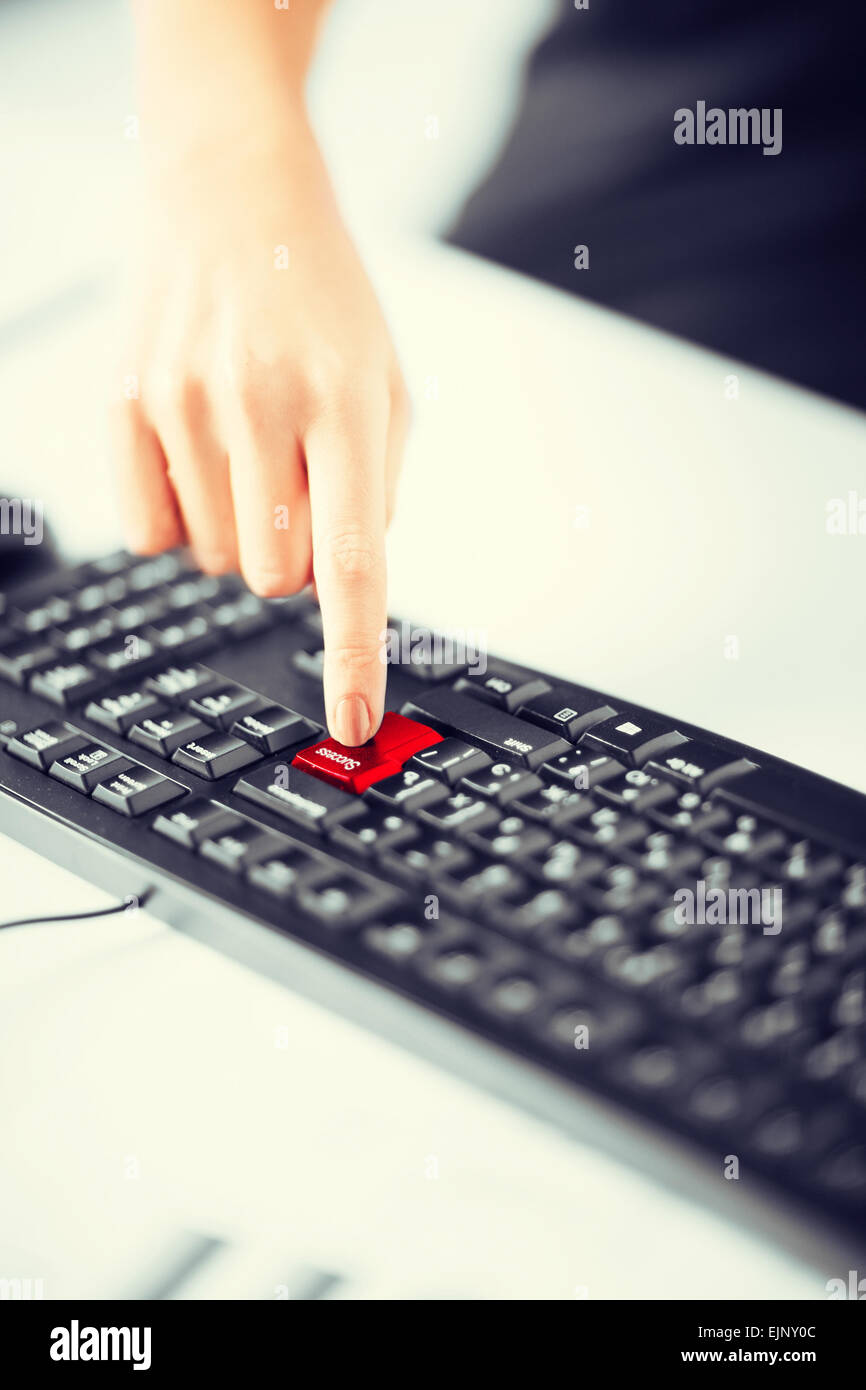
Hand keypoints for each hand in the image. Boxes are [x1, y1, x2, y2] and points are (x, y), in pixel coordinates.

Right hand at [114, 119, 407, 746]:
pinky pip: (147, 535)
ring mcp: (183, 404)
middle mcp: (261, 405)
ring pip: (217, 559)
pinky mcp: (125, 405)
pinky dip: (179, 518)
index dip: (353, 656)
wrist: (233, 193)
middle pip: (276, 578)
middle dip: (296, 556)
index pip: (354, 563)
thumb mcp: (387, 383)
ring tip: (248, 443)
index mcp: (346, 404)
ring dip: (240, 529)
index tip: (353, 722)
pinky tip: (197, 454)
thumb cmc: (322, 296)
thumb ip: (378, 490)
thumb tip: (343, 584)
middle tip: (297, 482)